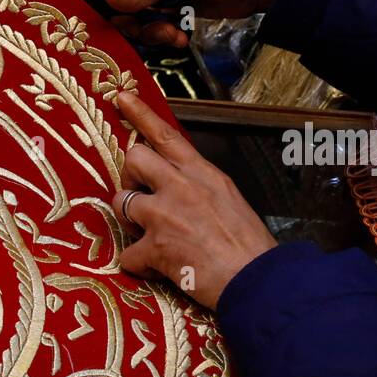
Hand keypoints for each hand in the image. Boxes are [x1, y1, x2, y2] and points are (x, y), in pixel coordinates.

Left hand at [110, 91, 277, 308]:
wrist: (256, 278)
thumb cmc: (247, 246)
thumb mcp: (228, 200)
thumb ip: (198, 188)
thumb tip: (174, 187)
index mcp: (202, 173)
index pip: (166, 135)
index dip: (140, 114)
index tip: (120, 97)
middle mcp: (181, 186)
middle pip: (133, 159)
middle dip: (128, 178)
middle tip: (138, 198)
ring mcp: (165, 214)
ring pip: (121, 202)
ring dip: (130, 222)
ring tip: (151, 238)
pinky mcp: (155, 246)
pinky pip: (127, 253)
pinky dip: (138, 264)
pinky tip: (158, 270)